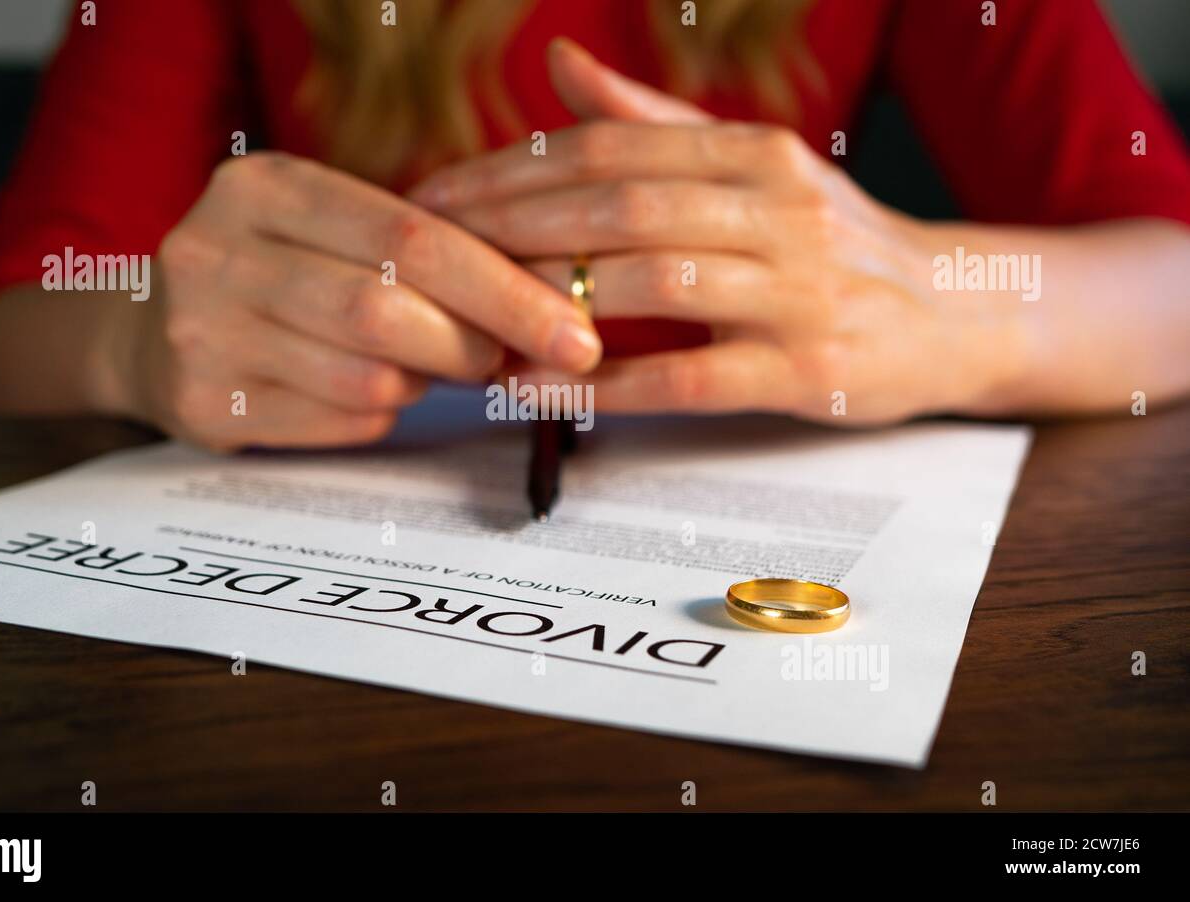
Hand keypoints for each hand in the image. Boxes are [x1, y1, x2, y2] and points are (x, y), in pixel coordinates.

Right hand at [116, 151, 602, 449]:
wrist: (153, 330)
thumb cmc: (283, 273)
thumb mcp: (333, 226)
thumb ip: (422, 247)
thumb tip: (546, 305)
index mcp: (265, 186)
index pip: (412, 235)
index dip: (506, 288)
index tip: (575, 332)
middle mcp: (218, 251)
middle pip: (387, 310)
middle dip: (471, 344)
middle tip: (501, 359)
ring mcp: (200, 333)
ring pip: (365, 377)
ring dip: (424, 383)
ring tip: (427, 368)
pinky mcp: (202, 405)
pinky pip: (336, 424)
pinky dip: (378, 416)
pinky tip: (370, 392)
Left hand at [410, 40, 1026, 424]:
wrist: (953, 313)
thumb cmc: (829, 242)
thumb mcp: (753, 167)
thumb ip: (653, 124)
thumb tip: (559, 63)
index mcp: (753, 152)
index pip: (608, 150)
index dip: (510, 172)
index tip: (434, 199)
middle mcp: (778, 208)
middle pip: (618, 207)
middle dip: (510, 231)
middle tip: (428, 260)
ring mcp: (796, 290)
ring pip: (653, 283)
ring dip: (551, 302)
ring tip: (471, 323)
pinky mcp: (806, 369)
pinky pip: (688, 379)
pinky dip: (606, 384)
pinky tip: (539, 389)